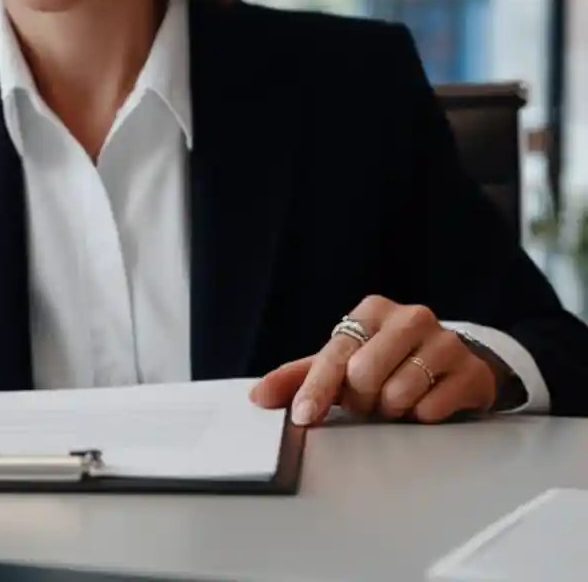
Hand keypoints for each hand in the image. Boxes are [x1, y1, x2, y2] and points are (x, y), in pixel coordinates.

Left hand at [251, 295, 498, 424]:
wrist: (452, 367)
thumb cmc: (386, 364)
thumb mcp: (341, 365)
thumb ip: (297, 378)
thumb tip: (257, 395)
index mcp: (372, 311)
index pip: (336, 354)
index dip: (316, 389)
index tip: (304, 415)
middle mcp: (410, 317)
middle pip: (365, 375)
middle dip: (361, 399)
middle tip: (369, 399)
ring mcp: (446, 341)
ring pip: (399, 394)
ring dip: (390, 409)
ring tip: (396, 400)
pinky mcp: (471, 371)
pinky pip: (432, 409)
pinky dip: (420, 416)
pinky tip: (424, 404)